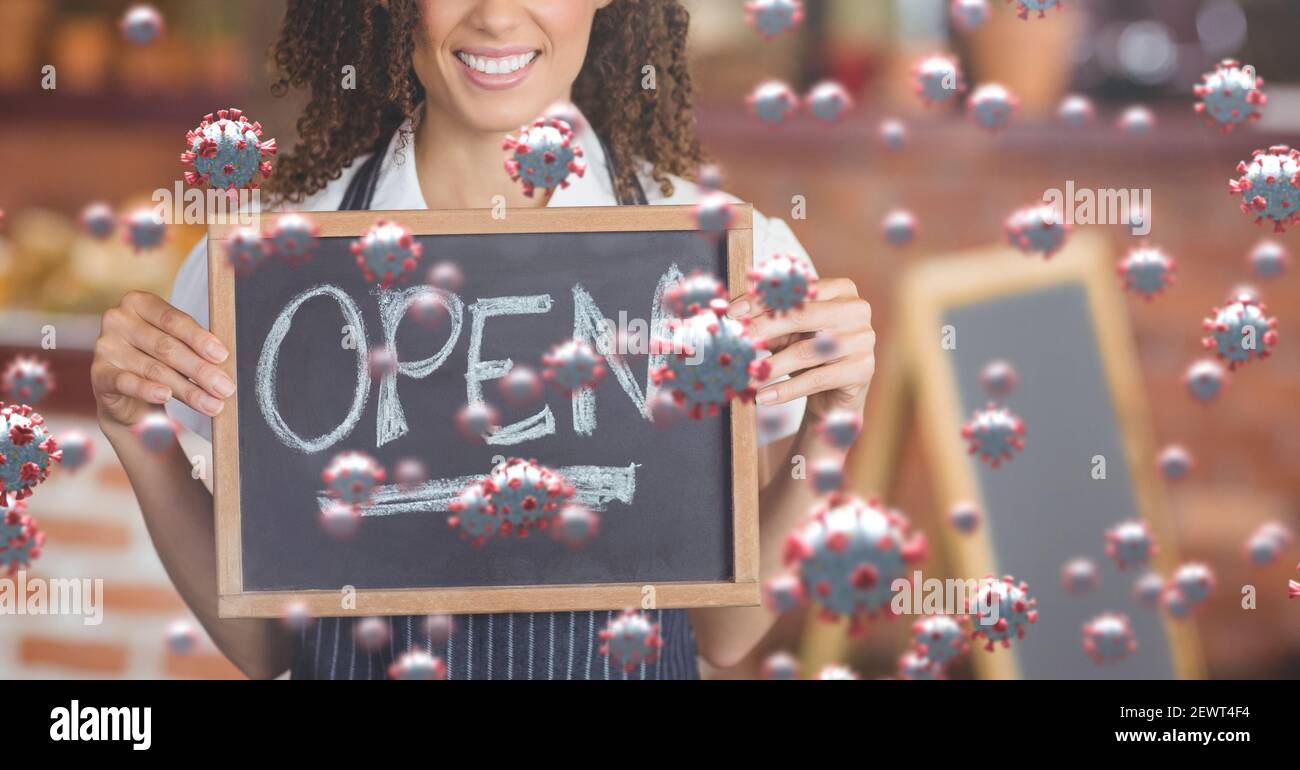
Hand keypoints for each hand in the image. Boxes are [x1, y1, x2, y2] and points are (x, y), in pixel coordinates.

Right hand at [92, 291, 233, 427]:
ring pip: (154, 369)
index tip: (223, 356)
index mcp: (139, 303)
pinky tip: (166, 395)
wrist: (128, 394)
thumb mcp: (176, 345)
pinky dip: (148, 389)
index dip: (200, 339)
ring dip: (187, 389)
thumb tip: (223, 361)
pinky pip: (126, 382)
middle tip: (225, 388)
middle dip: (200, 370)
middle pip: (166, 347)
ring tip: (212, 404)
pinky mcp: (98, 374)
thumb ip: (193, 346)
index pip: (173, 320)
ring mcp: (105, 346)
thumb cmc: (160, 360)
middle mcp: (118, 319)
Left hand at [729, 278, 874, 419]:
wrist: (834, 396)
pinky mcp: (863, 369)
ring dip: (770, 366)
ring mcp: (864, 339)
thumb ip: (766, 318)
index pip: (796, 290)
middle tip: (734, 343)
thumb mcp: (786, 333)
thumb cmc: (808, 354)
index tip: (732, 313)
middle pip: (801, 316)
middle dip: (762, 328)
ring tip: (745, 376)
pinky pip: (817, 379)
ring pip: (806, 351)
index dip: (761, 300)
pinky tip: (763, 396)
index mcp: (840, 289)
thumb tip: (732, 314)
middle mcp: (857, 309)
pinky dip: (786, 390)